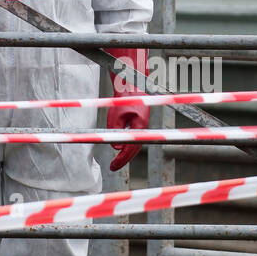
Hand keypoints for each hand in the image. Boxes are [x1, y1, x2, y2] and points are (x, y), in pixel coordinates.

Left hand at [106, 47, 148, 171]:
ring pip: (135, 145)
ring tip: (115, 163)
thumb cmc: (124, 99)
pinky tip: (119, 152)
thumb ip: (115, 131)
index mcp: (140, 126)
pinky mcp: (138, 126)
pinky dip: (126, 147)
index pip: (131, 147)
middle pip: (134, 149)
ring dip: (125, 155)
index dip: (122, 158)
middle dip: (124, 159)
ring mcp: (142, 128)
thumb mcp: (116, 115)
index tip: (113, 165)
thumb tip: (116, 146)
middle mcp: (143, 128)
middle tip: (112, 167)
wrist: (132, 88)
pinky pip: (133, 140)